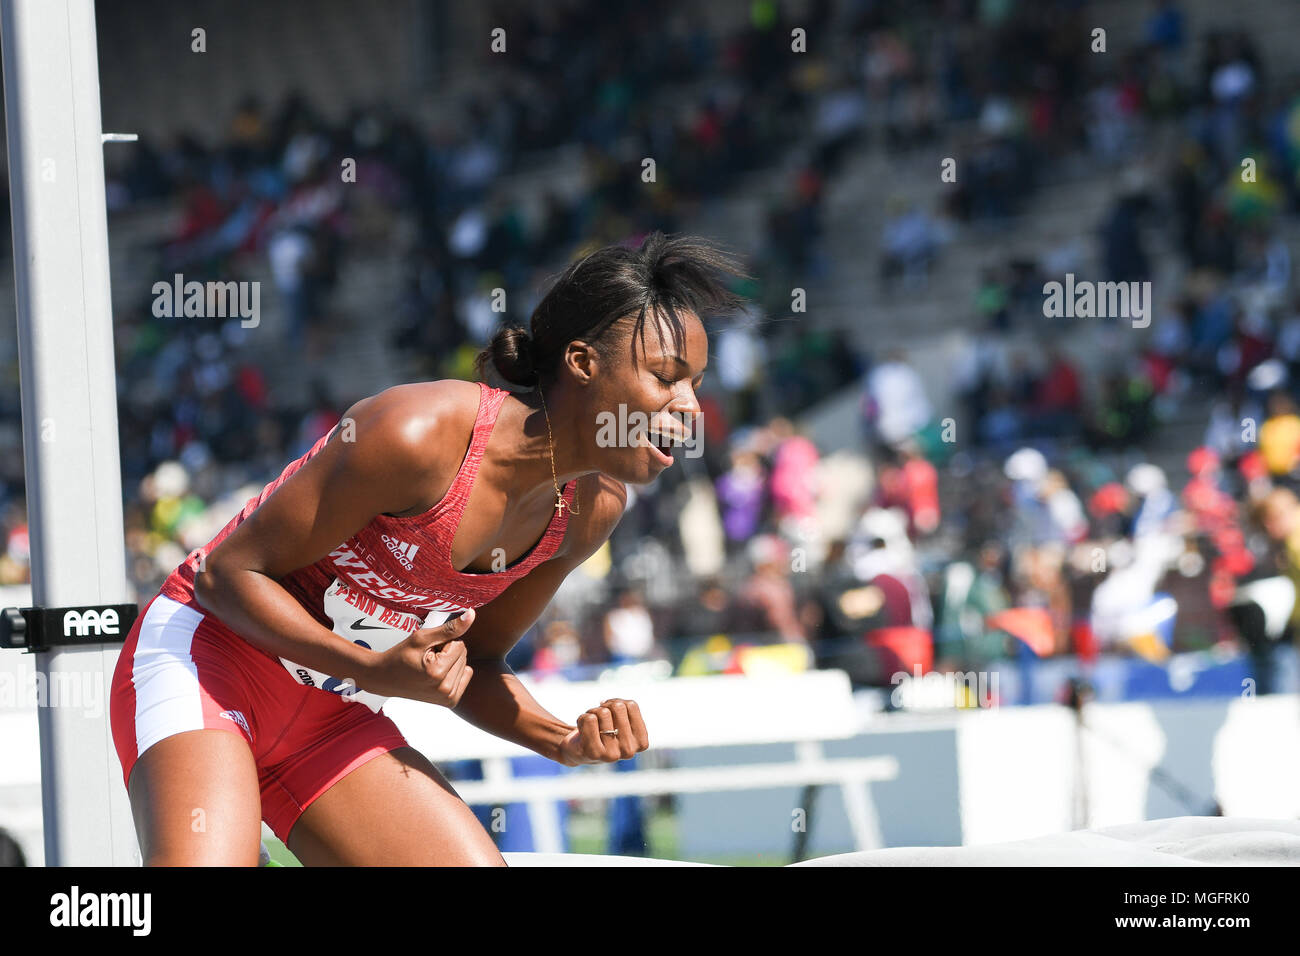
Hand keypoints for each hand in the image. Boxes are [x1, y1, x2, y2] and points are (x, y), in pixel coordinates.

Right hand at [358, 608, 475, 706]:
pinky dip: (454, 671)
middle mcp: (445, 689)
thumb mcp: (422, 637)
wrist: (385, 678)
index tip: (427, 650)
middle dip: (447, 652)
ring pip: (464, 664)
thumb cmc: (400, 656)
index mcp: (437, 673)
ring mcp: (448, 698)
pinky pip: (465, 675)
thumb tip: (471, 615)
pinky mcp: (450, 701)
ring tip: (429, 667)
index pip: (459, 644)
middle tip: (427, 658)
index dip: (443, 643)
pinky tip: (437, 675)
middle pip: (464, 655)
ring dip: (449, 662)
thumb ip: (449, 628)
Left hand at [556, 699, 649, 766]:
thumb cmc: (603, 730)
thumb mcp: (620, 718)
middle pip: (618, 707)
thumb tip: (603, 703)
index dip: (617, 703)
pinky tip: (582, 731)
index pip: (631, 705)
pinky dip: (582, 719)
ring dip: (592, 713)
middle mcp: (629, 751)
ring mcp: (612, 754)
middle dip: (604, 707)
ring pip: (603, 712)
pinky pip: (589, 719)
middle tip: (599, 720)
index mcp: (641, 742)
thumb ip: (622, 706)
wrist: (579, 751)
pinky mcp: (594, 753)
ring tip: (591, 726)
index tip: (611, 715)